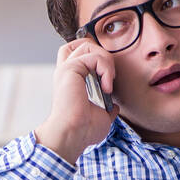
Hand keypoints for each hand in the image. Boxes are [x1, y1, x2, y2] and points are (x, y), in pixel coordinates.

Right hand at [35, 38, 120, 166]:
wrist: (74, 135)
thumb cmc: (83, 131)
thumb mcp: (100, 116)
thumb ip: (106, 107)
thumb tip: (114, 107)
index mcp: (71, 81)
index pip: (80, 54)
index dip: (96, 57)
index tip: (107, 79)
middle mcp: (66, 72)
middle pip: (82, 43)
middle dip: (101, 53)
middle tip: (108, 76)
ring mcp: (67, 69)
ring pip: (89, 45)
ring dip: (106, 61)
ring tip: (108, 82)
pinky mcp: (70, 69)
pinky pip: (94, 57)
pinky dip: (106, 70)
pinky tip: (106, 87)